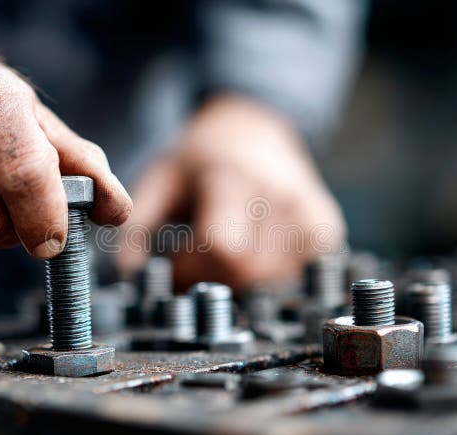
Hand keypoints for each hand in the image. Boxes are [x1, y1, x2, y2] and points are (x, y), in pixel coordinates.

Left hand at [117, 94, 345, 289]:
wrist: (256, 130)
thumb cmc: (203, 158)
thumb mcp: (161, 179)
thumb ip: (139, 226)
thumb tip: (128, 277)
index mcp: (235, 178)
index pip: (221, 249)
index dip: (190, 269)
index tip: (173, 264)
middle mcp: (281, 196)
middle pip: (245, 272)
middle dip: (211, 278)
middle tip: (196, 259)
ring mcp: (311, 214)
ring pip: (270, 283)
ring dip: (239, 279)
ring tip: (226, 247)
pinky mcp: (328, 231)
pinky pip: (294, 277)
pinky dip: (268, 275)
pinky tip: (255, 249)